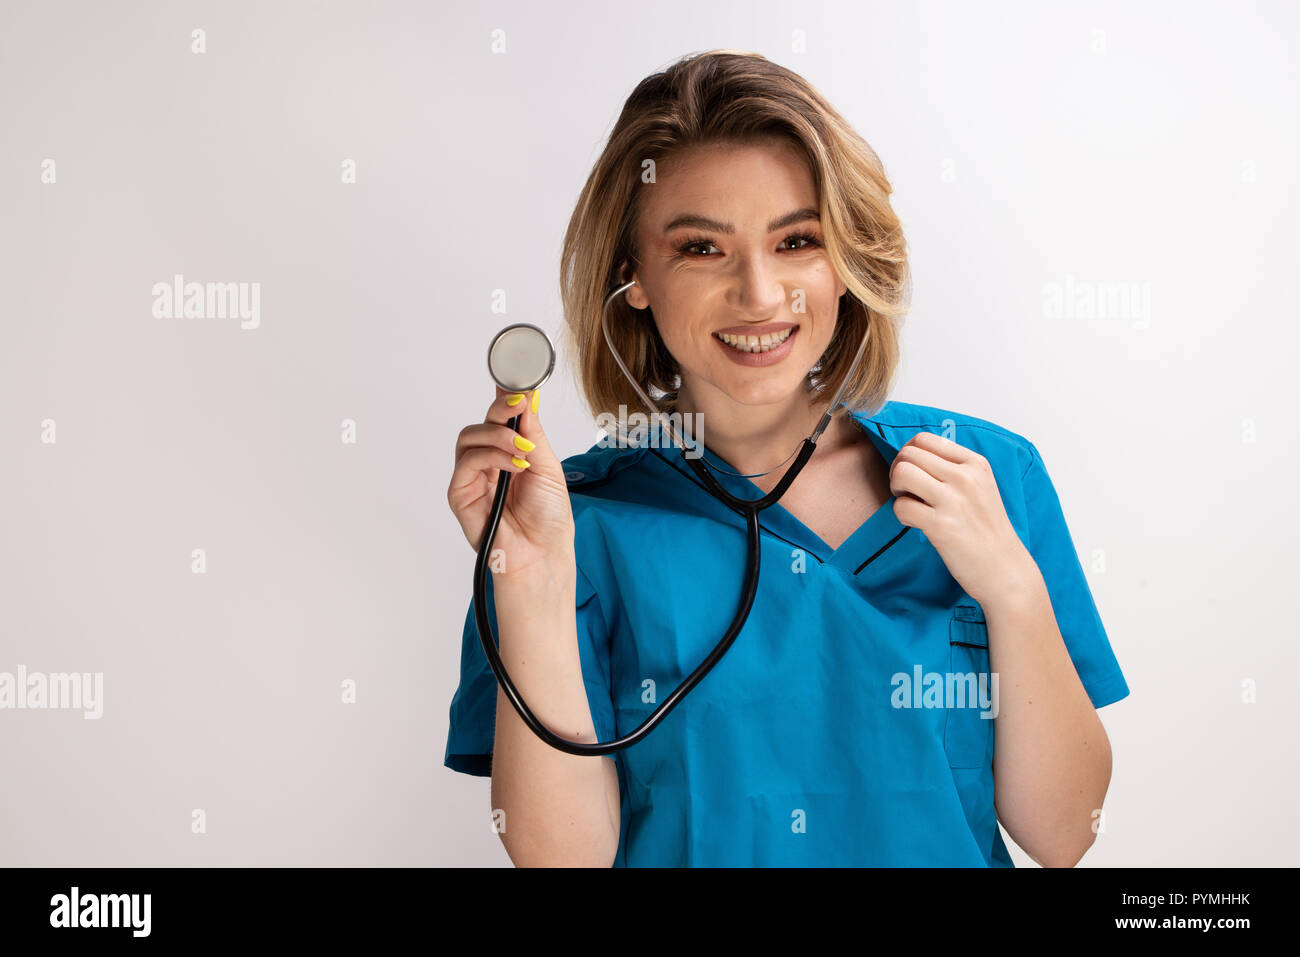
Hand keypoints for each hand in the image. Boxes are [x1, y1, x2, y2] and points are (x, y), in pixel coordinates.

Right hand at [447, 386, 574, 577]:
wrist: (542, 552)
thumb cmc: (547, 517)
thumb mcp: (548, 466)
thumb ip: (534, 433)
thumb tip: (528, 399)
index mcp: (509, 454)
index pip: (499, 419)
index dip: (504, 399)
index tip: (519, 387)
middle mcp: (488, 463)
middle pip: (481, 423)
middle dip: (499, 410)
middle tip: (518, 407)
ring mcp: (472, 478)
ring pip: (469, 438)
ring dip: (497, 435)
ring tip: (522, 449)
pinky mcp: (460, 494)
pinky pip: (466, 463)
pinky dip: (490, 457)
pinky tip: (514, 466)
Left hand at [888, 431, 1037, 608]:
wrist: (1004, 569)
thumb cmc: (987, 530)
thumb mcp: (981, 487)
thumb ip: (953, 468)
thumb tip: (913, 456)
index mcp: (976, 463)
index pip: (925, 439)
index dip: (909, 454)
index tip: (914, 473)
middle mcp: (966, 477)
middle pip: (908, 454)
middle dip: (898, 471)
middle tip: (906, 491)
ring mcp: (954, 501)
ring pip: (902, 473)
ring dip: (897, 490)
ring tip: (910, 504)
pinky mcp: (941, 525)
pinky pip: (901, 506)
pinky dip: (901, 515)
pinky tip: (916, 523)